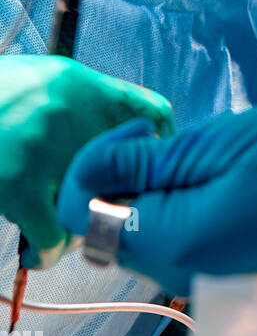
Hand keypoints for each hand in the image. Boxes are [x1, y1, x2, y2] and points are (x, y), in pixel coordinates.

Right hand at [0, 55, 173, 266]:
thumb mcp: (44, 81)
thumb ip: (82, 106)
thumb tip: (115, 143)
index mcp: (81, 85)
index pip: (154, 115)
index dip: (158, 149)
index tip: (147, 170)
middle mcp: (72, 113)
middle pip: (129, 171)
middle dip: (115, 198)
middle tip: (97, 209)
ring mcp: (48, 150)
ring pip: (94, 209)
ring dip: (78, 227)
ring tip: (57, 226)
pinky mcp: (19, 185)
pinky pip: (54, 238)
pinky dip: (46, 253)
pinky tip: (36, 250)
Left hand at [59, 104, 256, 296]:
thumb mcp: (217, 142)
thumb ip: (146, 160)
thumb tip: (88, 169)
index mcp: (175, 240)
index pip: (84, 215)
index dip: (95, 165)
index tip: (143, 131)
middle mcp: (180, 269)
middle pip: (109, 223)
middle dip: (123, 173)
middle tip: (170, 135)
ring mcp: (202, 272)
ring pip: (140, 226)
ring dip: (153, 185)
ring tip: (200, 151)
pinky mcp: (220, 264)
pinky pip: (173, 233)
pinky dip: (177, 199)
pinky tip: (214, 172)